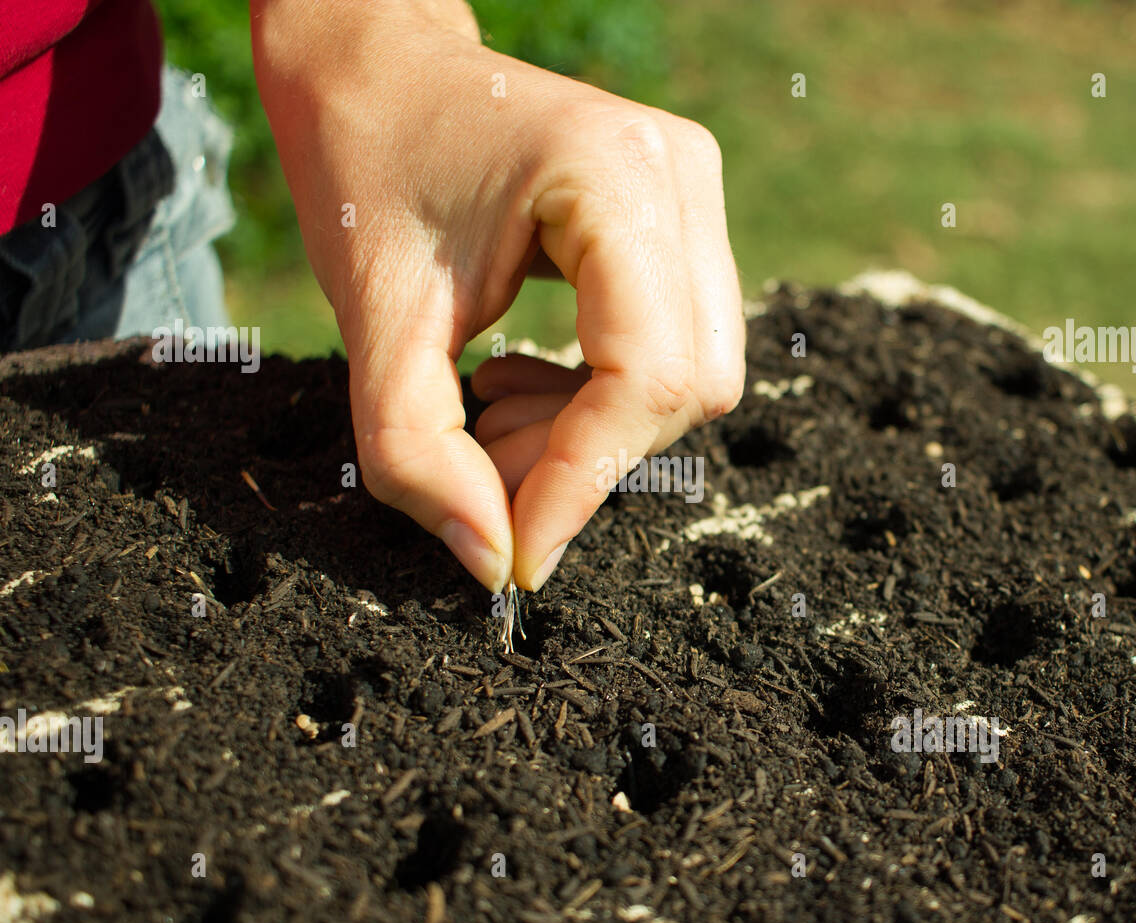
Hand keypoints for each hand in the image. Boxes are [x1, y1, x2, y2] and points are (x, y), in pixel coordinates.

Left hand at [251, 0, 744, 591]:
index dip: (583, 482)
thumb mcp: (372, 315)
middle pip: (686, 387)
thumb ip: (416, 447)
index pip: (645, 372)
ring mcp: (692, 192)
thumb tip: (491, 561)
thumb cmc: (363, 166)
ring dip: (589, 433)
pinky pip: (673, 353)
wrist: (374, 67)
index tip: (516, 559)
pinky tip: (518, 379)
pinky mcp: (679, 221)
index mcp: (611, 171)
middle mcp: (679, 173)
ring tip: (487, 409)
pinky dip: (596, 401)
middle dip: (585, 458)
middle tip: (481, 458)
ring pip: (690, 380)